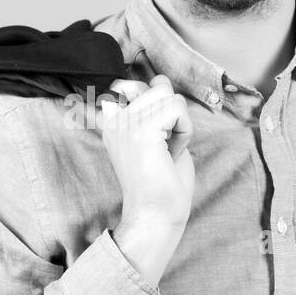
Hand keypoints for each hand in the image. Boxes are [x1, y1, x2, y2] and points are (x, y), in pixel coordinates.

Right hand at [98, 74, 194, 231]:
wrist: (156, 215)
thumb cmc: (161, 181)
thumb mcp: (156, 134)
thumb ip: (154, 106)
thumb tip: (159, 79)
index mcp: (111, 119)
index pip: (132, 83)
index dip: (156, 105)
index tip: (153, 139)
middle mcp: (112, 118)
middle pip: (158, 86)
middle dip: (172, 114)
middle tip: (163, 146)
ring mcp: (124, 122)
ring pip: (169, 95)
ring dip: (179, 124)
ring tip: (166, 150)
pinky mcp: (140, 130)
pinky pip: (177, 108)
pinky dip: (184, 131)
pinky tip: (172, 153)